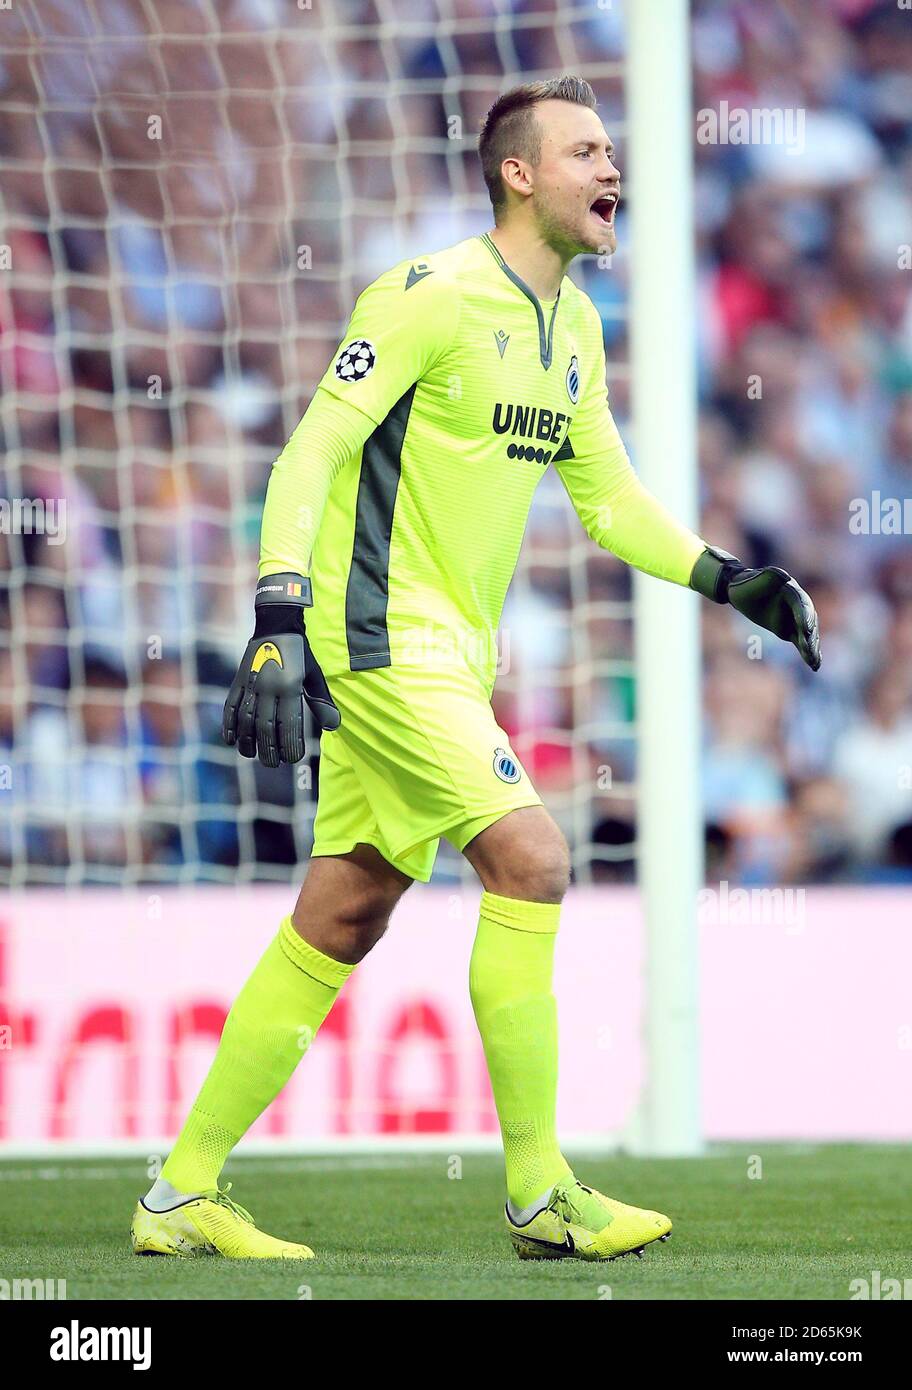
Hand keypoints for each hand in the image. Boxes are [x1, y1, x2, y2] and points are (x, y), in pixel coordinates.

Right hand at [222, 574, 339, 766]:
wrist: (276, 624)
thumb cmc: (300, 654)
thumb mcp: (314, 675)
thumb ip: (322, 701)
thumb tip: (333, 726)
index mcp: (289, 687)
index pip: (289, 724)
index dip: (290, 744)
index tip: (293, 758)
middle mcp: (268, 687)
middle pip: (265, 727)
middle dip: (269, 749)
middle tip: (273, 764)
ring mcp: (250, 684)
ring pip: (244, 720)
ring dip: (247, 742)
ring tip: (251, 756)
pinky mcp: (238, 680)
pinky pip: (229, 706)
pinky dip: (228, 724)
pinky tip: (230, 739)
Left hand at [691, 546, 820, 670]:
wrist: (740, 592)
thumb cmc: (744, 586)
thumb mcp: (751, 582)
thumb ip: (766, 579)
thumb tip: (784, 577)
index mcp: (790, 589)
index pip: (800, 603)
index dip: (804, 616)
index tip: (806, 629)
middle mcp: (798, 602)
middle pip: (808, 620)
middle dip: (810, 636)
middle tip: (808, 649)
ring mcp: (796, 617)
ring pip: (807, 633)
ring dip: (811, 648)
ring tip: (814, 663)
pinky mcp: (791, 629)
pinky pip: (801, 642)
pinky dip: (808, 653)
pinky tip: (814, 666)